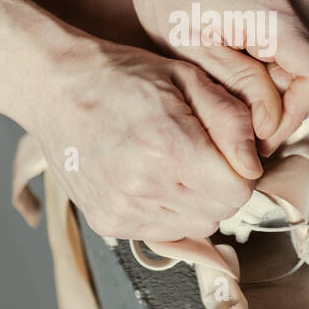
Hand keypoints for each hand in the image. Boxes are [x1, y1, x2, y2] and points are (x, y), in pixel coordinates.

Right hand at [22, 35, 259, 241]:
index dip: (241, 170)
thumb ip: (230, 120)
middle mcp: (143, 186)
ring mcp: (121, 209)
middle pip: (220, 213)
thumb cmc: (121, 76)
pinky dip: (167, 211)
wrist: (57, 86)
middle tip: (199, 153)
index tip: (225, 150)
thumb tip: (252, 166)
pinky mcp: (107, 222)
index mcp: (169, 147)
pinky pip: (162, 232)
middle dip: (221, 186)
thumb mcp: (187, 77)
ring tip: (172, 163)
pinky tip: (151, 178)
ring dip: (196, 201)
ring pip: (195, 227)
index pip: (239, 192)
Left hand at [123, 0, 308, 153]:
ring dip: (287, 89)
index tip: (260, 133)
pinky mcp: (291, 0)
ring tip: (243, 93)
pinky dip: (283, 70)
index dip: (295, 116)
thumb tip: (271, 124)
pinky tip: (245, 70)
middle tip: (251, 118)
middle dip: (294, 106)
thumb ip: (239, 85)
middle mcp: (299, 1)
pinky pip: (305, 48)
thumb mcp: (192, 48)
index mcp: (276, 13)